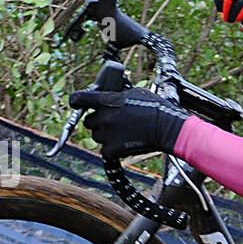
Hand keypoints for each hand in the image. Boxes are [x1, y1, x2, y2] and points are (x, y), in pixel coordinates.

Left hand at [66, 85, 189, 160]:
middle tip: (111, 122)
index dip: (76, 101)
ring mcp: (107, 134)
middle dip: (97, 121)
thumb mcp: (135, 93)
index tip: (76, 104)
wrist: (167, 128)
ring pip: (97, 136)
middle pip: (88, 121)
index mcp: (106, 100)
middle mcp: (103, 117)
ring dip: (105, 135)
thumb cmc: (155, 108)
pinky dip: (112, 149)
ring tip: (122, 133)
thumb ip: (117, 95)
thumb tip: (111, 95)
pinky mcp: (113, 149)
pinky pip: (105, 150)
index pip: (78, 99)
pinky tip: (124, 143)